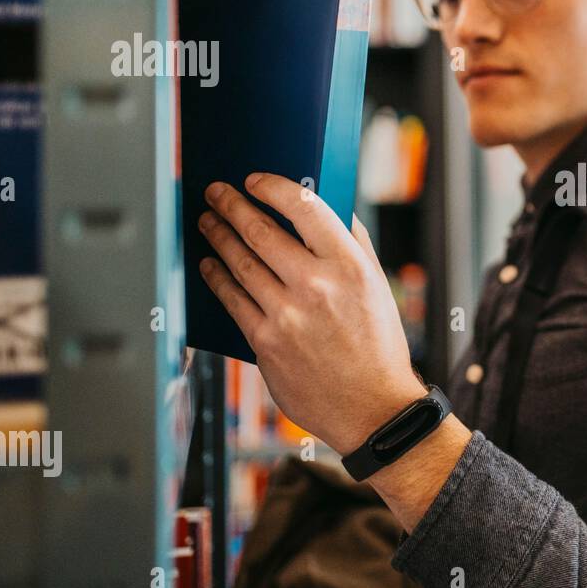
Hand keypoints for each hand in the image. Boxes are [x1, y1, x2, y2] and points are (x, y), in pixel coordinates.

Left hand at [197, 173, 424, 454]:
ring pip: (240, 262)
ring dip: (218, 236)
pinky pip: (232, 300)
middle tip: (217, 193)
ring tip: (208, 222)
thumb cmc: (378, 346)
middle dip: (232, 206)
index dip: (271, 187)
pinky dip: (216, 277)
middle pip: (261, 231)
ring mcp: (288, 314)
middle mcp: (318, 285)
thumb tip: (329, 207)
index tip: (254, 180)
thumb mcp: (378, 287)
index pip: (304, 206)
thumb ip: (354, 244)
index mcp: (350, 265)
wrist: (373, 408)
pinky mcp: (266, 342)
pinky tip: (210, 265)